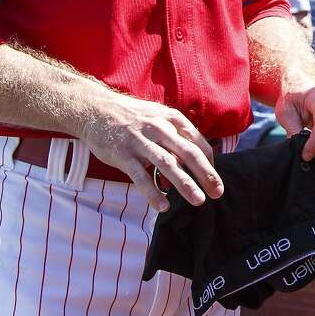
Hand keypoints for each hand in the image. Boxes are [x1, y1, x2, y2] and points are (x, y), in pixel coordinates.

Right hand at [79, 90, 221, 212]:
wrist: (96, 109)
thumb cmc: (133, 117)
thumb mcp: (158, 116)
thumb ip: (176, 135)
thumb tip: (192, 161)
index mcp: (171, 119)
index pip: (197, 142)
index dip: (209, 162)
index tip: (213, 180)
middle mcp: (159, 128)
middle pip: (188, 153)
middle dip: (205, 173)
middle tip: (218, 192)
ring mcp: (141, 141)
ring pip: (167, 164)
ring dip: (185, 183)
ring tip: (198, 200)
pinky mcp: (123, 154)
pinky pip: (140, 176)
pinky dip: (152, 192)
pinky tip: (163, 206)